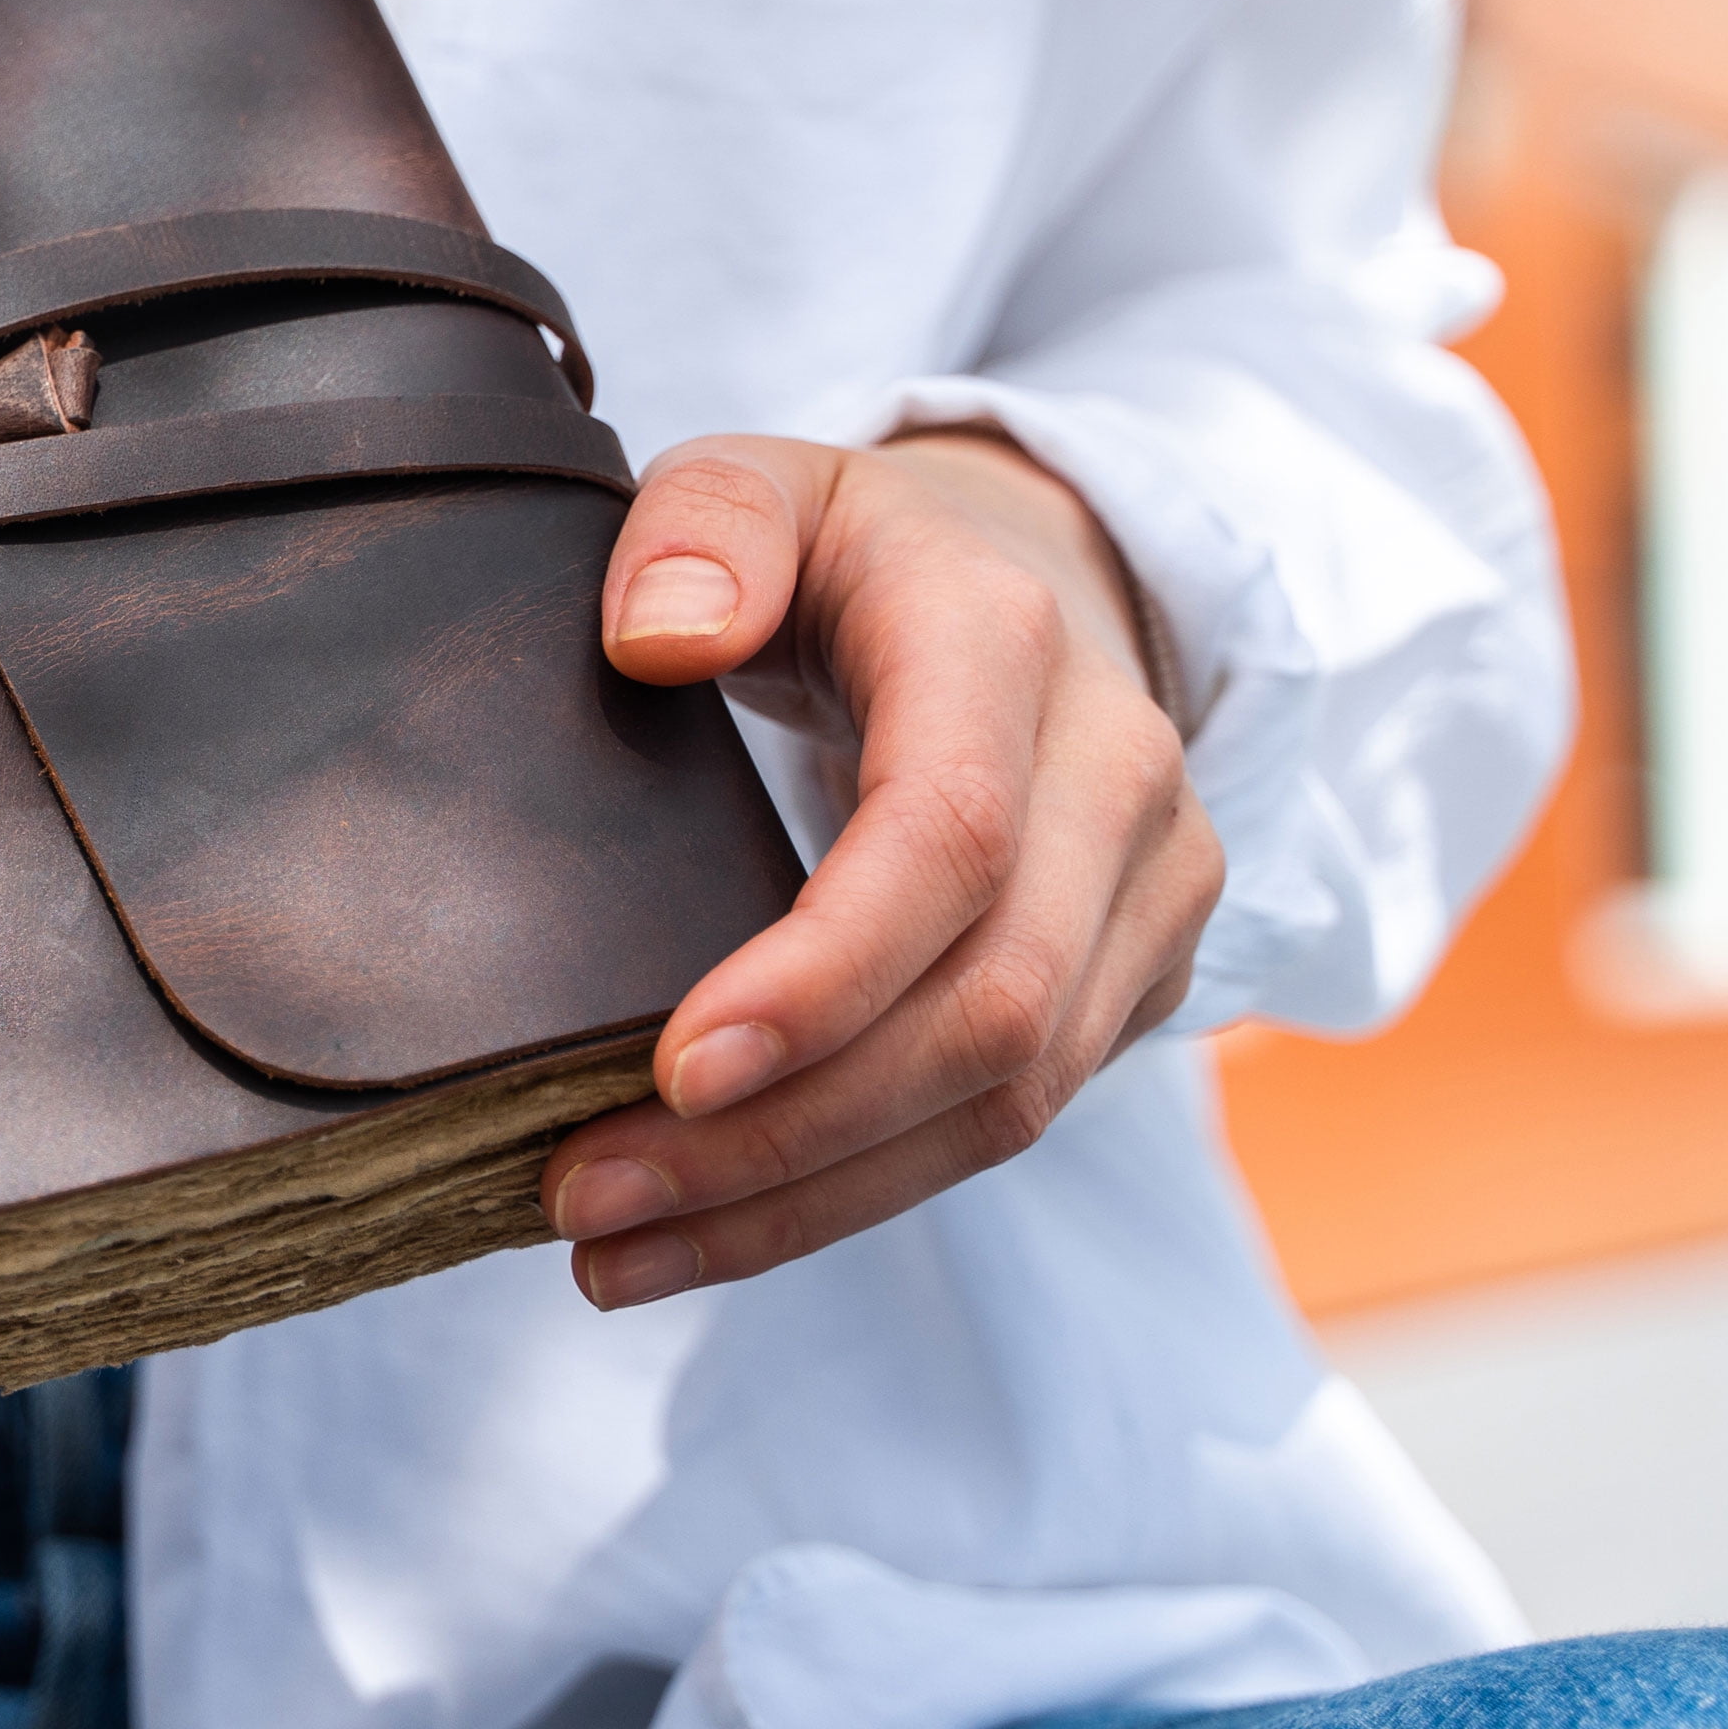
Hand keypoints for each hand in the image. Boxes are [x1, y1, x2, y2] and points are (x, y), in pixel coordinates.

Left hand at [545, 430, 1219, 1307]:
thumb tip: (657, 640)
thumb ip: (701, 525)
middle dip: (781, 1135)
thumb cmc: (854, 552)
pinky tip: (707, 1231)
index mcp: (1005, 643)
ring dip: (804, 1200)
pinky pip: (1002, 1125)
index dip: (821, 974)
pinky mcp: (1133, 983)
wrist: (1036, 581)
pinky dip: (852, 1193)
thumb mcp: (762, 480)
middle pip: (983, 1013)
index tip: (670, 1069)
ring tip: (612, 1248)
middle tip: (580, 1192)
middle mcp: (1117, 777)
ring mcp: (1147, 893)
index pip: (942, 839)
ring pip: (1006, 1104)